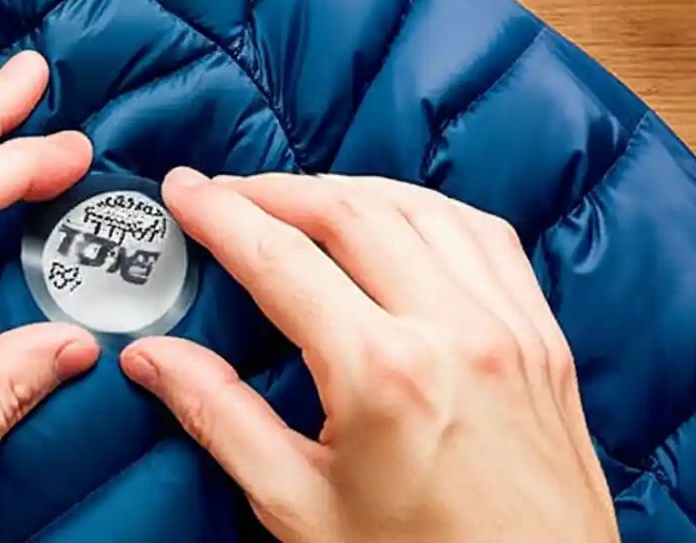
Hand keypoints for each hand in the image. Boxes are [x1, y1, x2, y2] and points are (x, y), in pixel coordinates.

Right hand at [122, 170, 617, 542]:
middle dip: (275, 190)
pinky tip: (397, 217)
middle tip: (226, 192)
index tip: (184, 192)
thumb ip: (219, 417)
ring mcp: (509, 329)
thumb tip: (151, 357)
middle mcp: (454, 332)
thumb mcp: (298, 507)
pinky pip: (486, 237)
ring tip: (297, 198)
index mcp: (383, 374)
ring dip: (349, 189)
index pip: (280, 259)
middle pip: (349, 213)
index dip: (221, 215)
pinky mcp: (544, 341)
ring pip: (420, 208)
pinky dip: (428, 209)